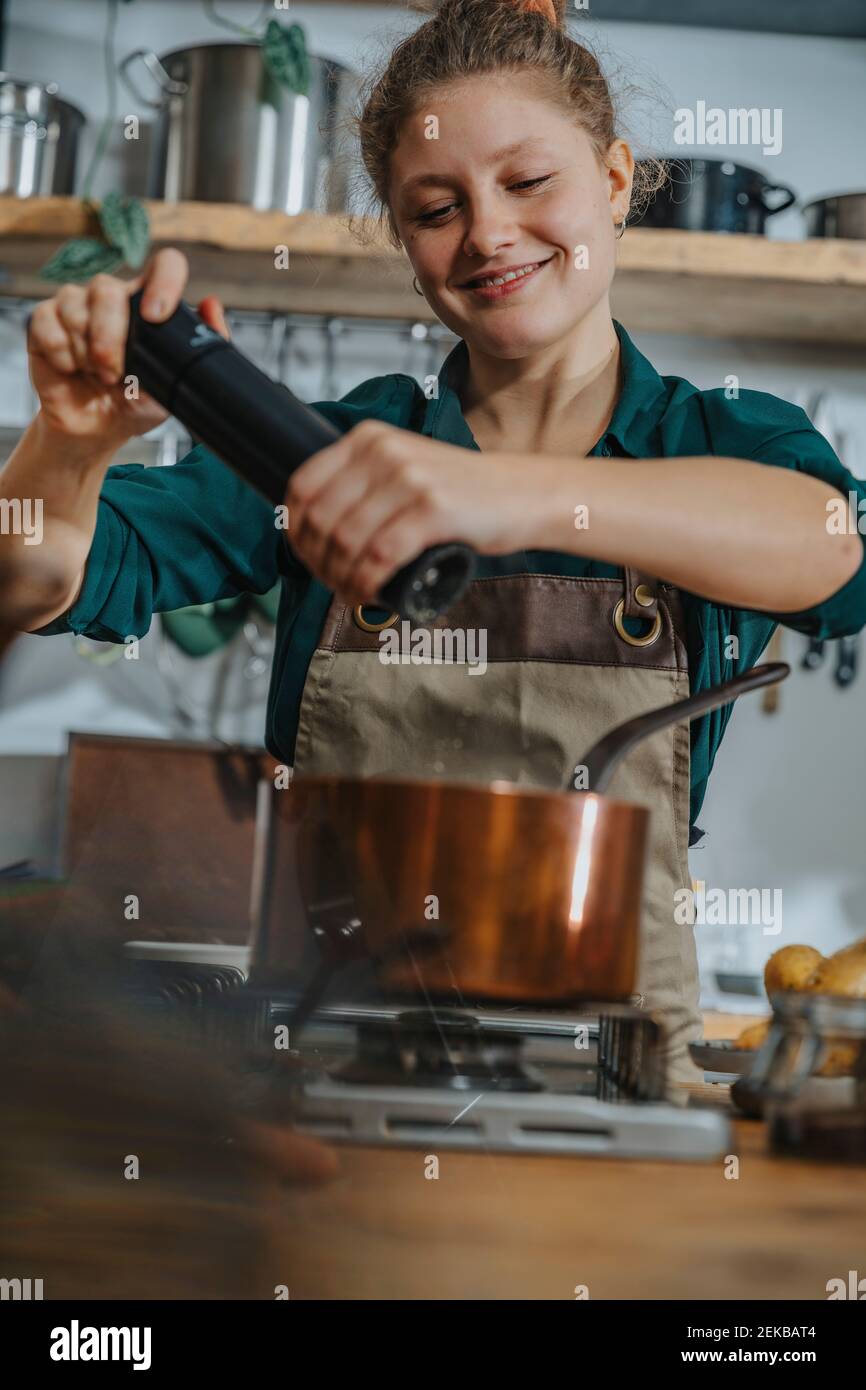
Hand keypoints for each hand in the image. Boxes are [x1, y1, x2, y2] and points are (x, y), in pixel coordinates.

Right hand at [27, 248, 228, 448]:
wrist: (97, 429)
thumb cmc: (136, 403)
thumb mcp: (176, 384)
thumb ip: (200, 347)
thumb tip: (212, 305)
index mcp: (148, 303)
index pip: (164, 265)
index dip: (162, 282)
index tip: (156, 316)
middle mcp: (113, 296)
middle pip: (106, 288)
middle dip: (109, 339)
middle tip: (114, 374)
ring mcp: (77, 304)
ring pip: (74, 304)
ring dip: (85, 351)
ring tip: (95, 374)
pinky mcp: (45, 319)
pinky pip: (46, 320)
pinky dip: (61, 352)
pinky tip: (71, 368)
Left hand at [287, 419, 555, 603]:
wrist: (521, 495)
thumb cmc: (460, 493)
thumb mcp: (404, 470)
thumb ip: (363, 484)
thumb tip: (313, 528)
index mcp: (368, 439)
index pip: (302, 487)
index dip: (295, 531)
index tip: (310, 558)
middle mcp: (383, 452)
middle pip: (320, 519)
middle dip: (319, 563)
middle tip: (335, 585)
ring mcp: (408, 478)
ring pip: (346, 541)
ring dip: (342, 579)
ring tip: (354, 594)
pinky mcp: (432, 509)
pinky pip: (379, 555)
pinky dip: (368, 583)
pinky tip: (372, 595)